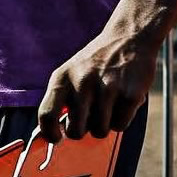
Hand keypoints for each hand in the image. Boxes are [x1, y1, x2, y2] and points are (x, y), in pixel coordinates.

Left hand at [36, 31, 159, 143]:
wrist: (128, 38)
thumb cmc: (96, 62)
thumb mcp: (70, 73)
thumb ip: (61, 99)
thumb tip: (51, 134)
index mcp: (62, 77)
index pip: (46, 114)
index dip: (49, 133)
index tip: (57, 139)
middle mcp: (82, 83)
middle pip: (75, 132)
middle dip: (83, 130)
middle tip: (90, 117)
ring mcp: (107, 89)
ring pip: (99, 131)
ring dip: (104, 123)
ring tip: (108, 102)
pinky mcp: (130, 95)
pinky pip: (120, 126)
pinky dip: (121, 119)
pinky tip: (122, 99)